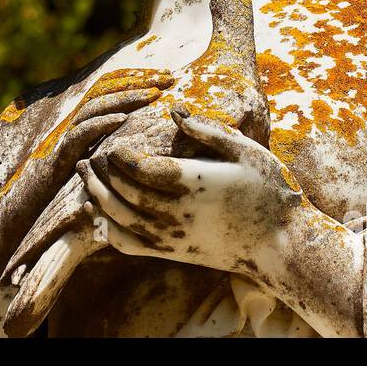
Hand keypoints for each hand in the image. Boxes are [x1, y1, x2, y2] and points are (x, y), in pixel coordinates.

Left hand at [81, 104, 304, 280]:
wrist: (280, 245)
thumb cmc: (268, 191)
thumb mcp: (246, 151)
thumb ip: (208, 130)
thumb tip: (174, 111)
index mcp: (193, 184)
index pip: (141, 169)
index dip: (121, 156)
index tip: (114, 144)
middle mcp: (176, 212)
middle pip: (124, 191)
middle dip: (102, 173)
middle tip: (89, 157)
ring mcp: (171, 237)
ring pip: (119, 218)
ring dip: (97, 196)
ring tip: (86, 178)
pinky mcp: (171, 253)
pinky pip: (127, 244)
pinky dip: (106, 228)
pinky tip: (98, 213)